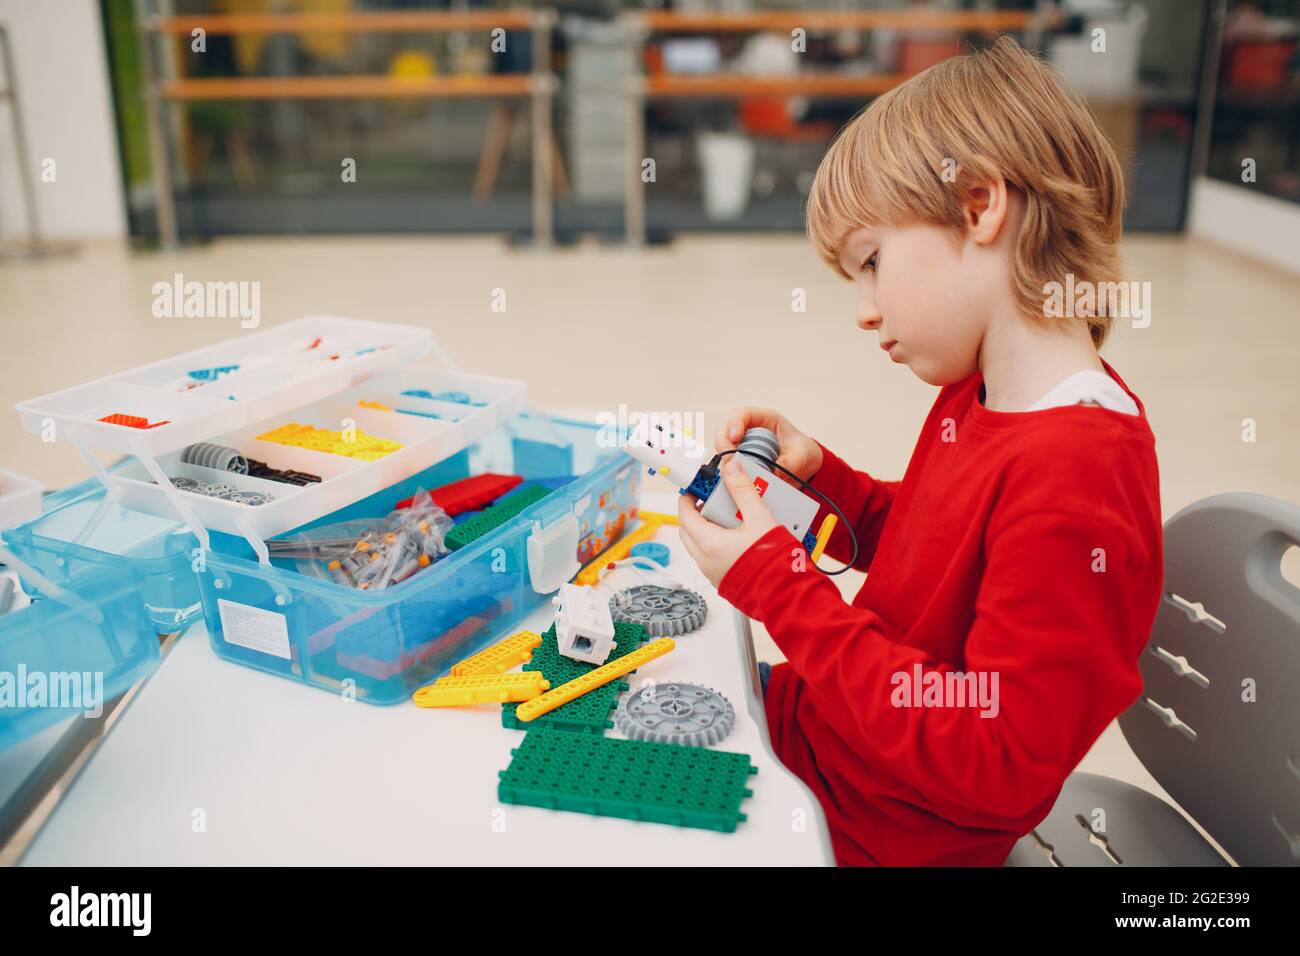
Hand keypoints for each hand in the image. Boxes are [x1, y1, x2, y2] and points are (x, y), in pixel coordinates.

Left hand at [677, 456, 780, 588]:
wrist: (786, 594)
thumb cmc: (773, 562)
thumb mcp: (759, 518)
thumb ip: (743, 491)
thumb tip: (732, 470)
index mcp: (708, 544)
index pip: (685, 515)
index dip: (688, 498)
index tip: (696, 488)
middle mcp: (706, 561)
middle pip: (689, 531)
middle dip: (698, 513)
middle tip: (715, 501)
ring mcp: (713, 573)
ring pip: (700, 546)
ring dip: (709, 529)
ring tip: (734, 518)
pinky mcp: (724, 581)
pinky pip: (712, 558)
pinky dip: (718, 544)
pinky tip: (741, 538)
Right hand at [715, 406, 822, 483]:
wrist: (805, 467)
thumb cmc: (803, 452)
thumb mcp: (801, 455)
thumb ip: (790, 461)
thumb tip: (774, 471)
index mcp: (765, 420)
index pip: (742, 414)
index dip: (734, 423)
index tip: (735, 436)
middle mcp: (750, 431)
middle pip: (726, 431)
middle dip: (724, 444)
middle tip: (729, 459)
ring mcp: (744, 447)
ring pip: (724, 449)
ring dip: (726, 461)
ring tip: (732, 472)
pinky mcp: (742, 462)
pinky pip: (730, 466)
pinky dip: (729, 473)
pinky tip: (735, 480)